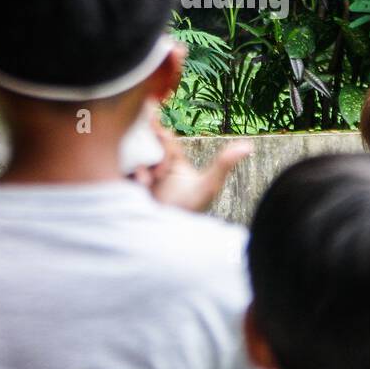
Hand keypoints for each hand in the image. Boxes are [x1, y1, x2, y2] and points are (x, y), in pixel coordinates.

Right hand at [131, 118, 251, 212]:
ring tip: (149, 182)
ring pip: (133, 153)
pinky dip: (129, 172)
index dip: (161, 133)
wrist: (168, 235)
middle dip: (150, 150)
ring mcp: (139, 172)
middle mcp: (155, 163)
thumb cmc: (190, 211)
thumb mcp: (207, 185)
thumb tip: (249, 146)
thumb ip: (224, 163)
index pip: (165, 137)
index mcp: (173, 159)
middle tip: (158, 170)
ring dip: (140, 164)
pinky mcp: (125, 183)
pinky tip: (140, 185)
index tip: (160, 133)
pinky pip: (120, 167)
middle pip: (147, 142)